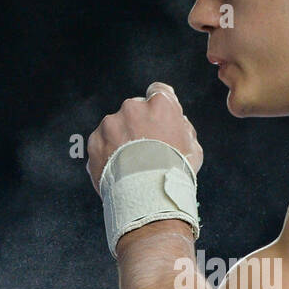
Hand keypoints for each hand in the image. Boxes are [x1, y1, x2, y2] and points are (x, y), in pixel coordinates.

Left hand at [86, 82, 203, 194]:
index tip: (158, 118)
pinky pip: (101, 145)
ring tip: (130, 166)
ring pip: (115, 127)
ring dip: (120, 140)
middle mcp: (132, 108)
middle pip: (134, 110)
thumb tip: (177, 124)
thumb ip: (182, 129)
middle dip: (138, 125)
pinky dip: (107, 155)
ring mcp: (110, 124)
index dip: (159, 106)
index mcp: (160, 105)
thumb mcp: (193, 148)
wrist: (148, 196)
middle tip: (145, 150)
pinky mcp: (94, 142)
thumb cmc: (175, 172)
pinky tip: (119, 171)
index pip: (158, 91)